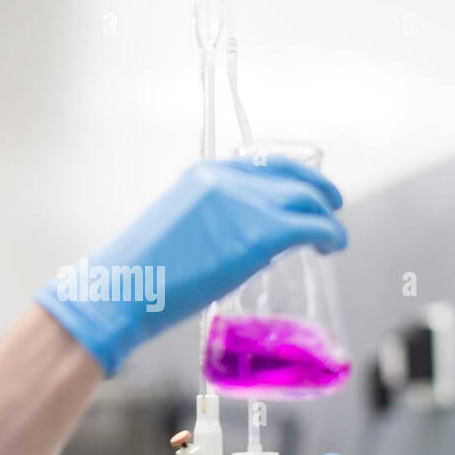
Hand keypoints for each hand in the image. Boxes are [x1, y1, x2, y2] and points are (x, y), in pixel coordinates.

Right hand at [34, 157, 345, 375]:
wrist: (122, 289)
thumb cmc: (140, 276)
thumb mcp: (176, 231)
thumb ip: (211, 228)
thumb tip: (245, 248)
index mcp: (204, 174)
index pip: (263, 165)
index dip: (292, 177)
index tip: (304, 191)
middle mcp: (227, 180)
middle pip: (291, 178)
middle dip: (318, 192)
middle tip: (330, 210)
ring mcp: (245, 206)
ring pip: (307, 199)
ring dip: (326, 216)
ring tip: (332, 236)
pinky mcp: (259, 236)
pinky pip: (311, 227)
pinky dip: (330, 234)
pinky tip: (332, 245)